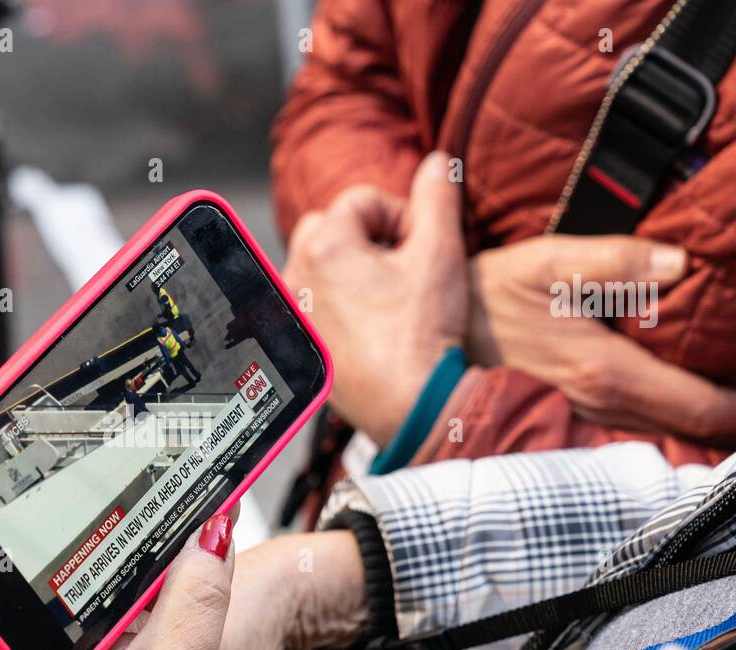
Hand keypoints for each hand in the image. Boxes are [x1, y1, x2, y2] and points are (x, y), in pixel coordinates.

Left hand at [14, 514, 236, 649]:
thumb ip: (196, 599)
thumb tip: (210, 533)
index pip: (49, 569)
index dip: (93, 528)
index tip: (125, 495)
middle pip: (86, 583)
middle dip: (136, 567)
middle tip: (176, 540)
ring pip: (116, 607)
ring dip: (156, 596)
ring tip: (183, 597)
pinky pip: (140, 630)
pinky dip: (167, 617)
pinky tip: (188, 623)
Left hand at [282, 152, 467, 445]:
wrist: (409, 403)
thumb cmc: (422, 330)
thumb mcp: (441, 253)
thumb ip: (438, 197)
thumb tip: (438, 160)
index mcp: (324, 245)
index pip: (363, 199)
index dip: (401, 216)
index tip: (422, 248)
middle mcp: (296, 274)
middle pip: (331, 227)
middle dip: (367, 237)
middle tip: (402, 269)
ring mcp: (293, 311)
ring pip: (320, 265)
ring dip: (352, 268)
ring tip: (389, 297)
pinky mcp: (298, 341)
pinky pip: (314, 302)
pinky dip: (339, 301)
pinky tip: (373, 325)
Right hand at [468, 236, 735, 443]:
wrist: (428, 338)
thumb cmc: (487, 296)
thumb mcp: (548, 263)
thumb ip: (616, 262)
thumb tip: (680, 263)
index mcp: (607, 373)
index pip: (702, 406)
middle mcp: (599, 405)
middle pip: (689, 428)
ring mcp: (582, 414)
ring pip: (664, 430)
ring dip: (704, 417)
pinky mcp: (569, 411)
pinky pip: (636, 424)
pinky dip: (670, 414)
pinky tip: (679, 392)